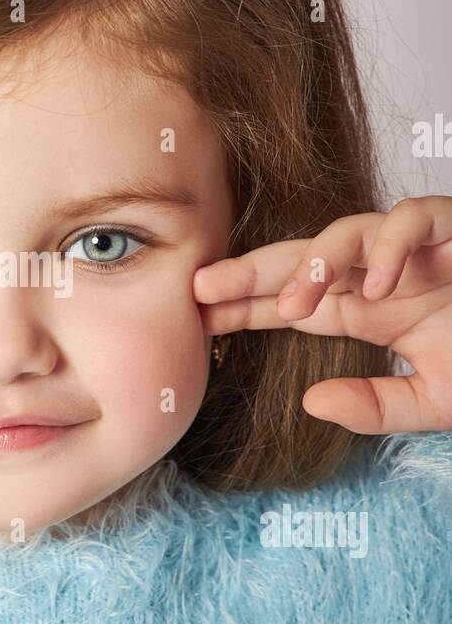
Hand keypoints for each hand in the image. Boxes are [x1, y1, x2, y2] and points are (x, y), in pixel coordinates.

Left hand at [193, 196, 451, 434]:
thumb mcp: (432, 402)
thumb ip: (374, 406)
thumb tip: (310, 401)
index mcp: (366, 310)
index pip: (291, 304)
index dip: (244, 308)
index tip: (196, 319)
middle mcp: (379, 275)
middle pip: (300, 262)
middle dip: (249, 272)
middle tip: (200, 288)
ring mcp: (414, 249)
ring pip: (348, 232)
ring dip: (316, 264)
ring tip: (295, 305)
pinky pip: (412, 217)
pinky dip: (393, 245)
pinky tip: (378, 286)